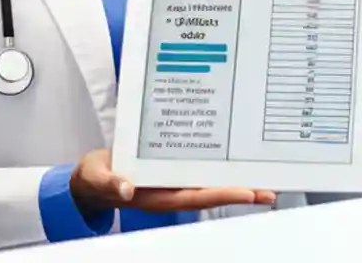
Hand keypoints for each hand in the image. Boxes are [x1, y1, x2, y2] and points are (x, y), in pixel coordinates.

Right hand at [69, 150, 275, 215]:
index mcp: (155, 196)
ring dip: (236, 182)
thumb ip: (110, 183)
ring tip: (265, 182)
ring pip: (210, 182)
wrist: (92, 176)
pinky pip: (201, 168)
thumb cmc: (94, 177)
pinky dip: (220, 167)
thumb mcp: (96, 177)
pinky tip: (238, 163)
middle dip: (240, 192)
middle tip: (269, 192)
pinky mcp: (172, 168)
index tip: (246, 192)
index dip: (220, 195)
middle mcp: (170, 190)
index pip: (193, 198)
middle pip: (210, 193)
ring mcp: (173, 180)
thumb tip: (125, 189)